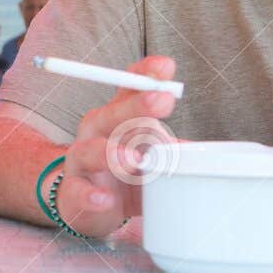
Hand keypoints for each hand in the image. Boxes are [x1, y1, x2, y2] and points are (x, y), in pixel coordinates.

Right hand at [54, 56, 178, 237]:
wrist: (84, 203)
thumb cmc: (123, 171)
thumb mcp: (148, 154)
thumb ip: (169, 148)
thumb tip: (198, 151)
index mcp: (117, 116)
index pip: (127, 86)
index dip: (144, 74)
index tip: (165, 68)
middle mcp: (97, 131)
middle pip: (113, 113)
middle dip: (137, 105)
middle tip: (163, 100)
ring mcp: (81, 160)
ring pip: (92, 150)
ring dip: (112, 153)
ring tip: (134, 160)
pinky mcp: (74, 190)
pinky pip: (80, 190)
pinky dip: (92, 195)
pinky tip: (105, 199)